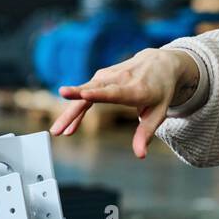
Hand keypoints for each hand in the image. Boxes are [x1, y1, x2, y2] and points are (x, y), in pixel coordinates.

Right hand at [48, 48, 196, 158]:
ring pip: (84, 94)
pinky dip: (77, 110)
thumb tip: (140, 155)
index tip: (84, 95)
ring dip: (70, 113)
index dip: (99, 94)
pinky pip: (85, 93)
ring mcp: (108, 75)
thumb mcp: (159, 112)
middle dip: (74, 106)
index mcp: (137, 89)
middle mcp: (120, 79)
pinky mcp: (100, 76)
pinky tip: (70, 127)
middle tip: (59, 122)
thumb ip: (146, 133)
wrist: (160, 63)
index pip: (115, 92)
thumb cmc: (161, 90)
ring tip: (58, 131)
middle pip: (92, 93)